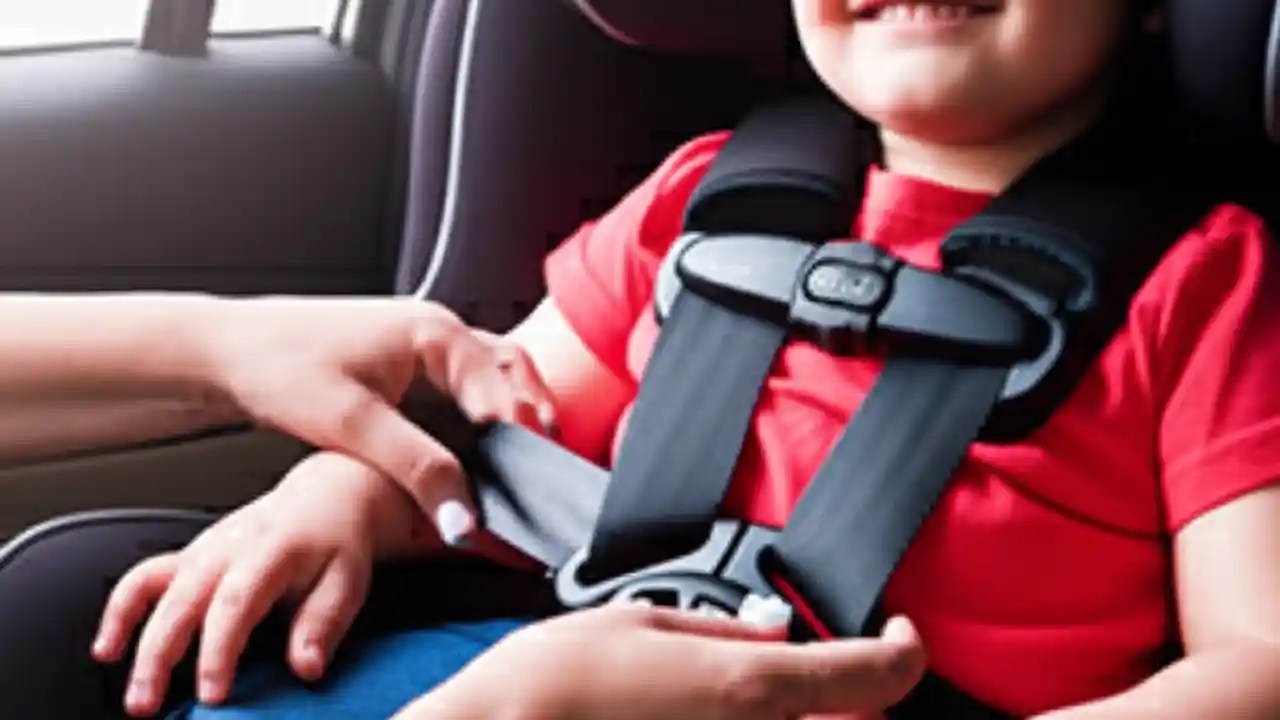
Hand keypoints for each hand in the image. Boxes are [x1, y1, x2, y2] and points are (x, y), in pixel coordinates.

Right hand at [91, 452, 413, 716]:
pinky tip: (109, 648)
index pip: (234, 605)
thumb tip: (307, 666)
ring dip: (129, 635)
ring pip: (151, 588)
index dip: (218, 651)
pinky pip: (143, 578)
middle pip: (181, 601)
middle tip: (147, 703)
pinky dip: (120, 611)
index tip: (211, 693)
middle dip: (158, 655)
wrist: (326, 498)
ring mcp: (202, 550)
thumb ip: (323, 623)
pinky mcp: (189, 557)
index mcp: (269, 551)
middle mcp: (226, 548)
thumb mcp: (346, 581)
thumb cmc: (335, 541)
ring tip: (129, 686)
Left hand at [197, 297, 555, 541]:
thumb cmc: (279, 367)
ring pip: (495, 378)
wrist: (227, 351)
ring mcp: (427, 345)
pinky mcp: (412, 366)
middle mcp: (439, 330)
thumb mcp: (351, 424)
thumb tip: (462, 518)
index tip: (526, 487)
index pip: (500, 388)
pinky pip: (468, 389)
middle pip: (513, 372)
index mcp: (433, 331)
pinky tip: (484, 454)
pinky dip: (487, 419)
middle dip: (535, 419)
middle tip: (546, 472)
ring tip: (526, 466)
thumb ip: (415, 468)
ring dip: (515, 417)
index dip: (518, 440)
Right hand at [396, 605, 926, 718]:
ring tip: (749, 699)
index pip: (881, 675)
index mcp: (752, 689)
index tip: (898, 633)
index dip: (904, 648)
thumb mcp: (640, 622)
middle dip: (856, 697)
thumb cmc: (549, 686)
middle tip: (819, 669)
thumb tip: (775, 635)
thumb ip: (723, 632)